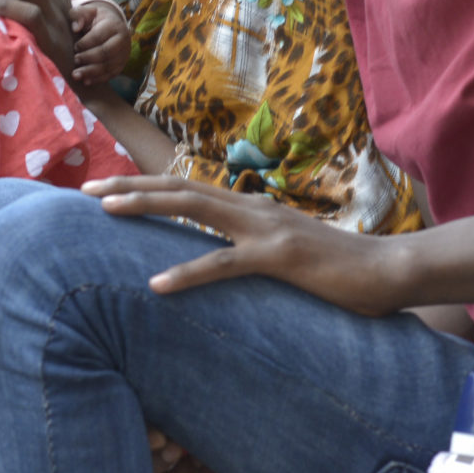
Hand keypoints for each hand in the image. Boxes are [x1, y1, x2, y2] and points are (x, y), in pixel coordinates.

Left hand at [68, 2, 128, 90]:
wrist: (112, 26)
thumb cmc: (95, 19)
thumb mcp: (87, 12)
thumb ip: (79, 14)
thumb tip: (76, 28)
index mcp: (114, 25)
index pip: (99, 36)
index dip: (85, 43)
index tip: (75, 47)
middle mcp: (123, 40)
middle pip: (106, 52)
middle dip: (88, 58)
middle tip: (75, 60)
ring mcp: (124, 54)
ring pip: (109, 66)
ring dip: (91, 72)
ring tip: (76, 75)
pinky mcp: (122, 65)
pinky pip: (111, 74)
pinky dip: (98, 79)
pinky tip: (86, 82)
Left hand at [84, 172, 402, 313]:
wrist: (388, 272)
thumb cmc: (336, 271)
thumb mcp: (283, 254)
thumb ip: (250, 249)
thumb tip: (219, 256)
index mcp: (251, 208)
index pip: (186, 189)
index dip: (143, 187)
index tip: (103, 191)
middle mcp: (253, 209)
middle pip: (179, 188)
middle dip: (129, 187)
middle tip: (85, 191)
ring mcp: (266, 230)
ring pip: (194, 209)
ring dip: (146, 207)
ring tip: (104, 212)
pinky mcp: (280, 259)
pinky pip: (224, 264)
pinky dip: (187, 272)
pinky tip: (155, 285)